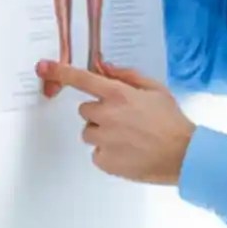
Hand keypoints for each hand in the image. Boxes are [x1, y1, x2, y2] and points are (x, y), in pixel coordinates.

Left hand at [36, 59, 193, 184]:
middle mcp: (107, 115)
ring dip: (102, 133)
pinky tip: (128, 151)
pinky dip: (108, 152)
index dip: (61, 72)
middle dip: (99, 112)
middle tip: (124, 119)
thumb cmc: (171, 121)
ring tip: (128, 137)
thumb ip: (127, 75)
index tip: (44, 67)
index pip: (82, 79)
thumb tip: (105, 67)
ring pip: (89, 132)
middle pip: (85, 110)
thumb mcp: (155, 89)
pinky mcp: (103, 160)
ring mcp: (103, 139)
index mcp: (119, 95)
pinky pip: (96, 153)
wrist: (182, 154)